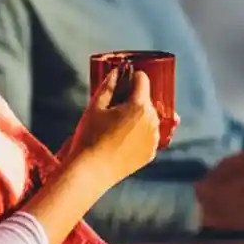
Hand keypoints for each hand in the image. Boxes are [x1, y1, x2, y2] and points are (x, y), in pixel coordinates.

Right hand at [68, 69, 160, 187]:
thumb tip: (116, 71)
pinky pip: (148, 136)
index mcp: (140, 106)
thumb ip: (108, 86)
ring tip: (117, 125)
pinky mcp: (150, 153)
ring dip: (138, 116)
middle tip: (114, 107)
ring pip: (149, 117)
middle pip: (147, 99)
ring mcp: (153, 139)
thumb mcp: (95, 107)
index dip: (130, 77)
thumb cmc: (90, 137)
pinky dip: (139, 134)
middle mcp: (152, 121)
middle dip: (133, 99)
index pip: (142, 79)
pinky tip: (123, 139)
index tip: (120, 81)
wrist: (91, 172)